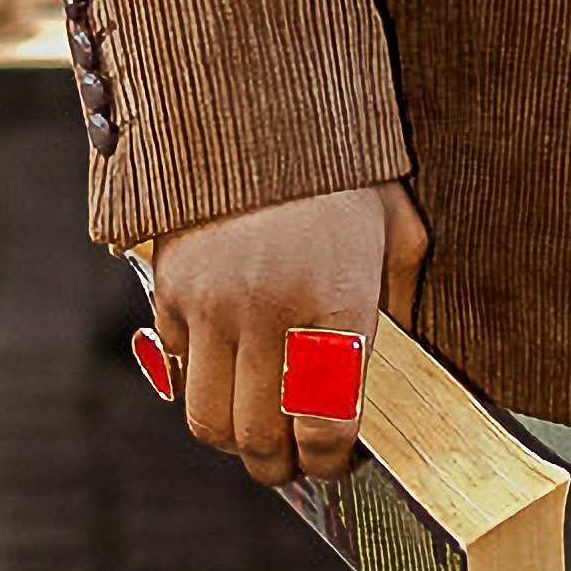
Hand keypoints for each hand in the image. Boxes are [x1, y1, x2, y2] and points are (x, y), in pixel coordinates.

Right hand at [151, 184, 427, 488]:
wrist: (259, 102)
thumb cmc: (345, 170)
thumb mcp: (399, 232)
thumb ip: (399, 305)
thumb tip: (389, 367)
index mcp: (338, 305)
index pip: (328, 426)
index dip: (333, 462)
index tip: (339, 461)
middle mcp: (270, 314)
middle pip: (261, 440)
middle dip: (282, 467)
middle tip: (297, 462)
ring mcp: (211, 305)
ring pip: (208, 420)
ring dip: (234, 440)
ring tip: (258, 430)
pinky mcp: (171, 289)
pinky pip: (178, 369)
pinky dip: (198, 383)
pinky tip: (227, 368)